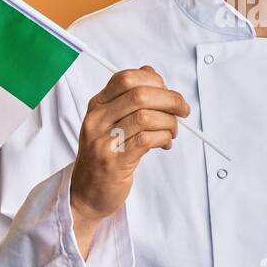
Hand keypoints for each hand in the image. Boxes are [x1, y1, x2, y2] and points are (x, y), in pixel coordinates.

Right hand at [69, 65, 189, 233]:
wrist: (85, 192)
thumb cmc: (104, 154)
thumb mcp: (110, 121)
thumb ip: (129, 97)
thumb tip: (151, 73)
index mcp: (97, 105)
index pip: (126, 78)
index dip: (154, 81)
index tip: (168, 92)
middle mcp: (97, 120)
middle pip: (139, 95)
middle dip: (170, 100)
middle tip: (182, 110)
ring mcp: (104, 141)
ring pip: (145, 117)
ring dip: (169, 122)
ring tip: (172, 131)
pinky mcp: (114, 162)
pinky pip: (147, 140)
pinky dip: (164, 138)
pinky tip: (165, 143)